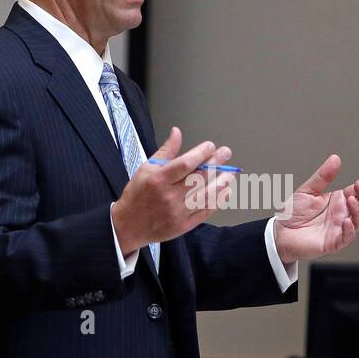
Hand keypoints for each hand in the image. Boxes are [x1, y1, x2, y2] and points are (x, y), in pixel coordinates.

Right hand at [111, 127, 234, 253]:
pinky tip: (225, 191)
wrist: (128, 226)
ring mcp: (177, 212)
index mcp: (158, 180)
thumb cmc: (137, 194)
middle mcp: (168, 196)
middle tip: (226, 153)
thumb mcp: (146, 168)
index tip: (211, 146)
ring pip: (206, 196)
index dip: (201, 153)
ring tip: (230, 173)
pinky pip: (205, 212)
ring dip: (221, 183)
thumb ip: (165, 152)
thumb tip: (177, 132)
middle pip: (199, 178)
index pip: (185, 164)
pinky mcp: (183, 226)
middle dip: (216, 163)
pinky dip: (218, 201)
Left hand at [272, 155, 358, 263]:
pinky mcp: (333, 242)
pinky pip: (347, 238)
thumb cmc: (293, 214)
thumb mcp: (308, 190)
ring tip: (352, 199)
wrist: (280, 232)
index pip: (357, 191)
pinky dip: (350, 230)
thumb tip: (335, 159)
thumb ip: (323, 176)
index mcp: (338, 201)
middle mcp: (341, 214)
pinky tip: (347, 221)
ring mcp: (339, 228)